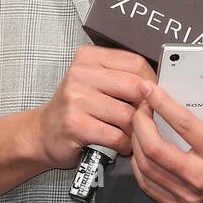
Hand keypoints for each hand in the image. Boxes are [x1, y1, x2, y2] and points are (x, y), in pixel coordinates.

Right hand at [34, 43, 155, 169]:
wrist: (42, 133)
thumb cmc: (76, 108)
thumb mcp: (95, 82)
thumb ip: (122, 77)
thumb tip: (160, 86)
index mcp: (89, 57)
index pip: (135, 62)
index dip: (152, 81)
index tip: (156, 95)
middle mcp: (80, 74)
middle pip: (135, 87)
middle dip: (146, 108)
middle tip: (147, 119)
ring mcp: (76, 99)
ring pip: (128, 115)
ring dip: (135, 130)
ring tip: (131, 134)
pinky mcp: (75, 124)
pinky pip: (116, 136)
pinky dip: (124, 145)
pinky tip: (120, 145)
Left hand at [129, 63, 202, 202]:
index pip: (183, 125)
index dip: (161, 103)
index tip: (149, 88)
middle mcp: (201, 178)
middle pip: (154, 148)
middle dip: (140, 122)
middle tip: (139, 105)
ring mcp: (189, 196)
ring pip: (147, 167)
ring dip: (137, 141)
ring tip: (139, 123)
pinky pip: (149, 185)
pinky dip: (140, 165)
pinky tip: (142, 149)